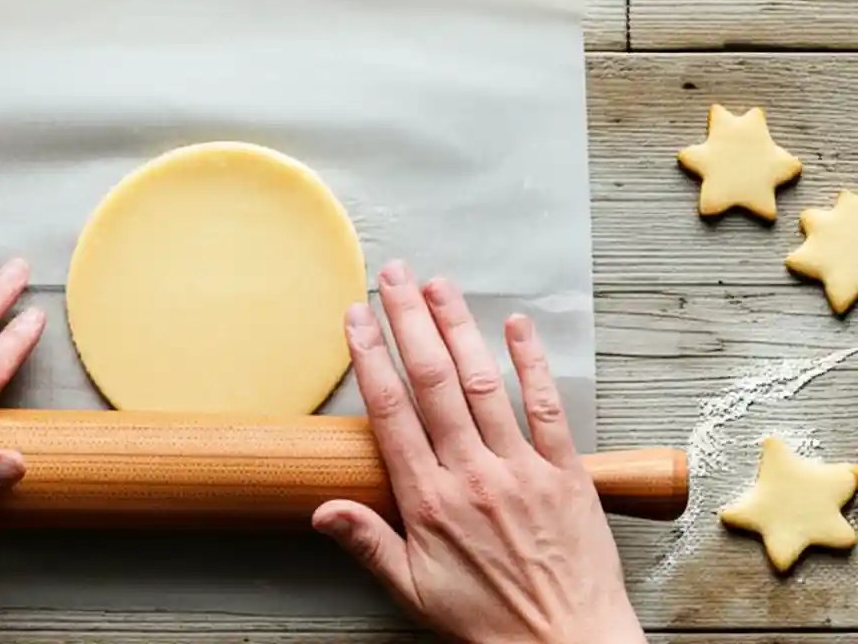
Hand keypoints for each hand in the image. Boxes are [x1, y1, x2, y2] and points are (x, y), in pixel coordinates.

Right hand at [313, 261, 643, 642]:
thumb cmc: (487, 621)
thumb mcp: (412, 591)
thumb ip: (368, 543)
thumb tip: (321, 508)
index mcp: (429, 501)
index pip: (391, 412)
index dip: (371, 357)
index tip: (357, 317)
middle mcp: (472, 473)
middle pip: (432, 382)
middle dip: (410, 322)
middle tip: (394, 277)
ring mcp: (521, 468)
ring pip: (483, 383)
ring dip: (459, 329)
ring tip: (439, 286)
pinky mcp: (566, 471)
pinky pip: (546, 407)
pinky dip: (532, 363)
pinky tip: (517, 325)